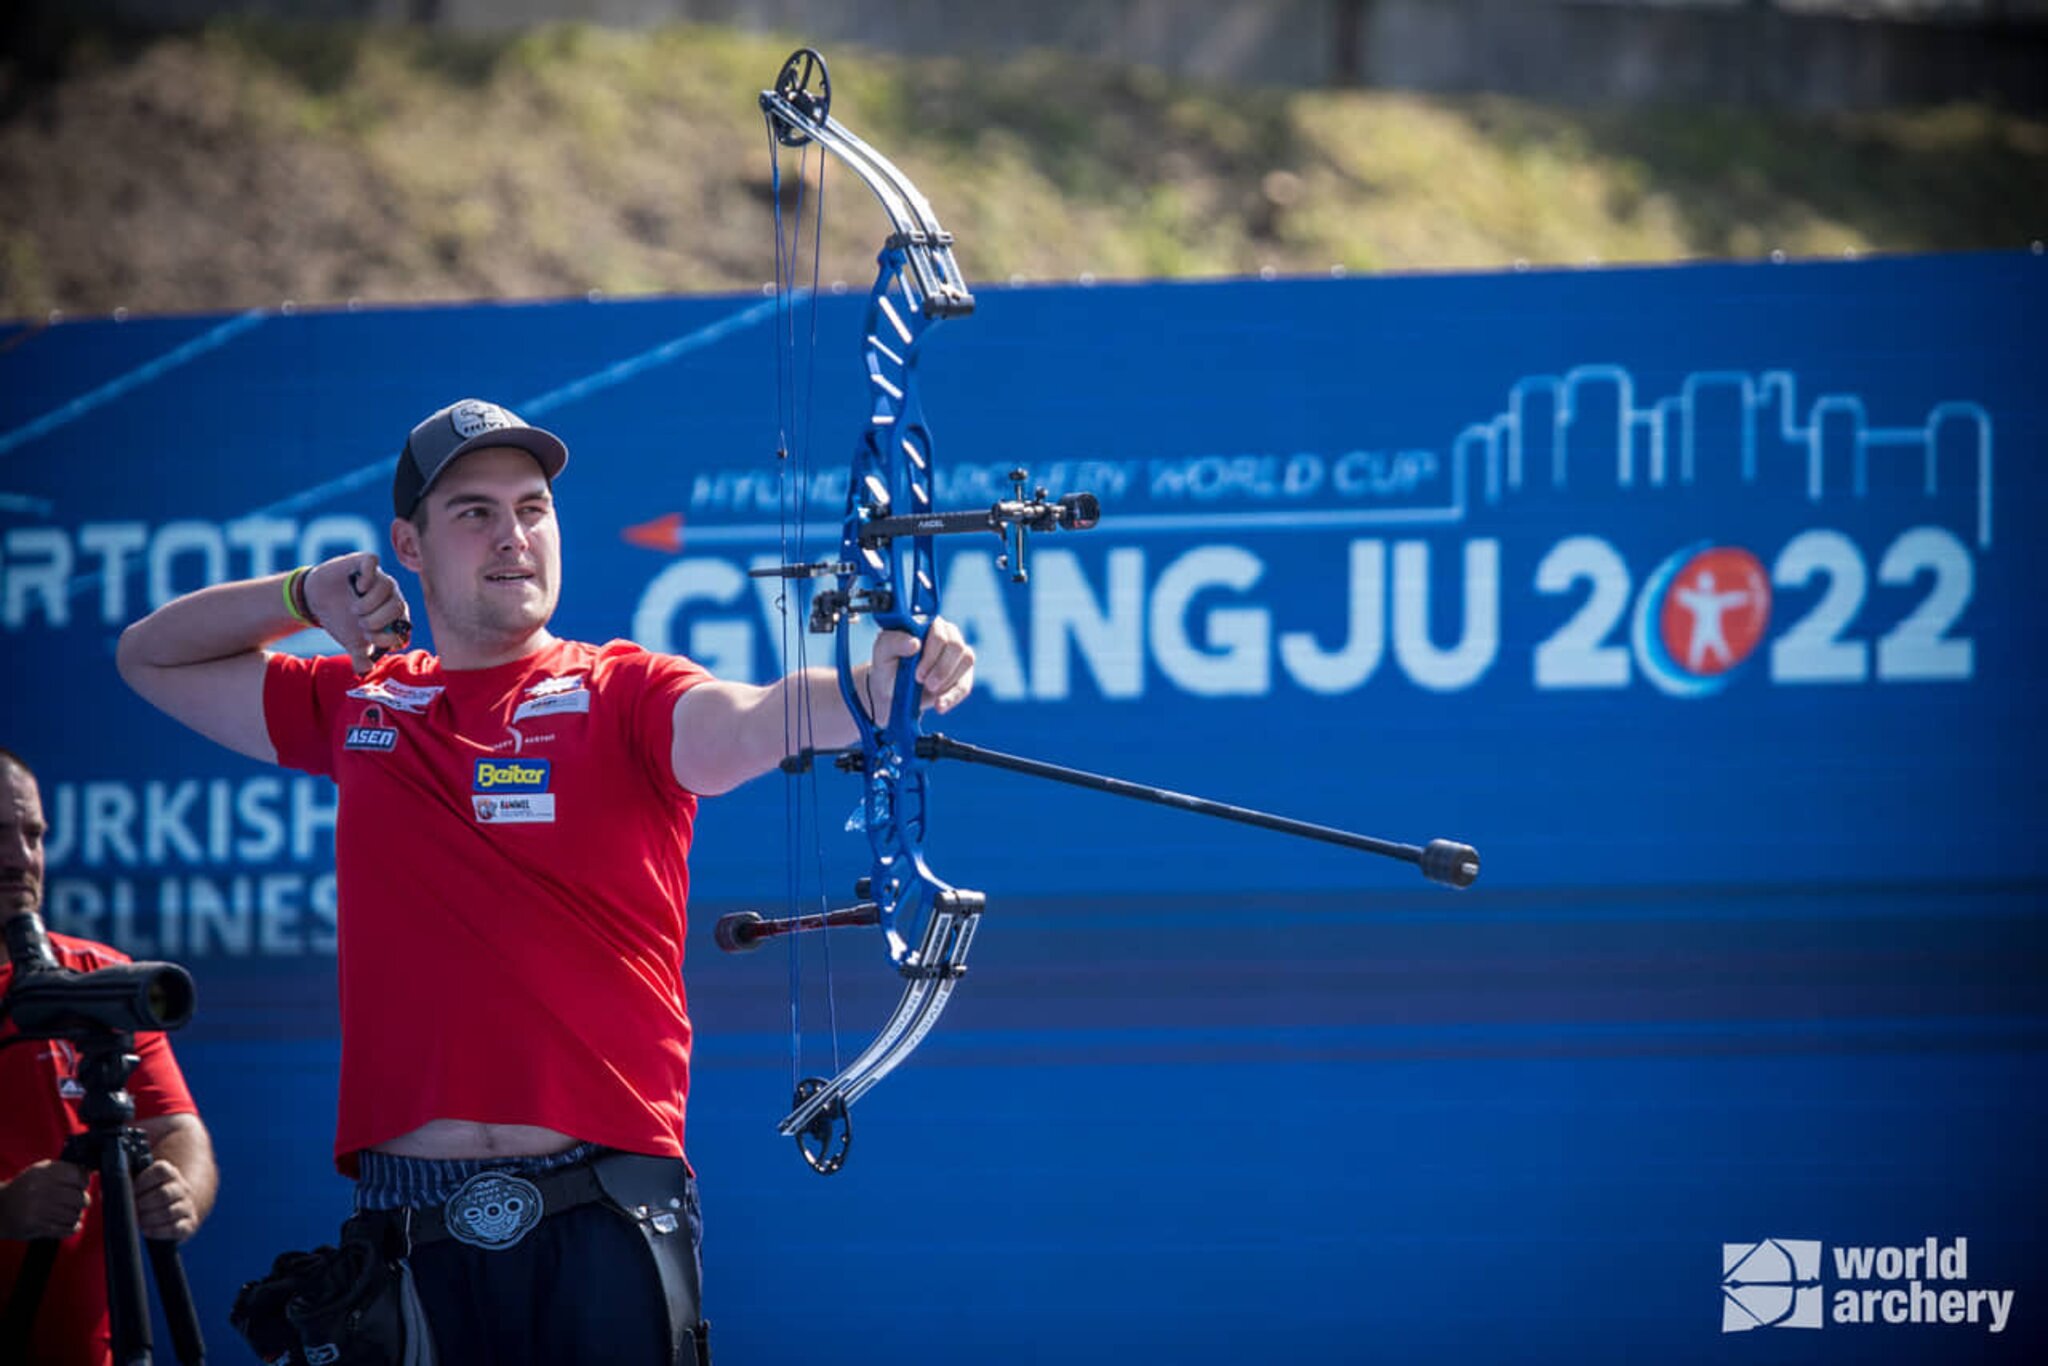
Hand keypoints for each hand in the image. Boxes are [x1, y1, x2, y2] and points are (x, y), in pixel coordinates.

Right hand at [0, 1159, 89, 1239]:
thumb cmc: (25, 1188)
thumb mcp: (40, 1171)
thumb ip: (65, 1170)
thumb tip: (91, 1172)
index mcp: (43, 1172)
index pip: (78, 1176)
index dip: (84, 1182)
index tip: (82, 1185)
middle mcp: (41, 1189)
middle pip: (79, 1197)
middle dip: (83, 1201)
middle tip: (80, 1202)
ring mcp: (37, 1209)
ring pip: (73, 1215)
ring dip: (76, 1216)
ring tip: (71, 1214)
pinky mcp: (35, 1226)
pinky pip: (64, 1229)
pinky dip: (72, 1228)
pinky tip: (71, 1225)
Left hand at [133, 1159, 200, 1241]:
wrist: (174, 1211)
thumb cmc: (149, 1196)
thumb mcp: (142, 1185)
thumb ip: (126, 1183)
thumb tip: (101, 1192)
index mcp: (171, 1174)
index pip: (161, 1170)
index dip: (143, 1181)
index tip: (130, 1191)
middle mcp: (182, 1188)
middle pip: (164, 1194)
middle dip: (143, 1204)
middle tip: (131, 1209)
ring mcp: (187, 1206)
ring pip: (169, 1212)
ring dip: (149, 1218)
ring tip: (137, 1221)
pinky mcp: (189, 1224)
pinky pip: (176, 1229)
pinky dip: (159, 1231)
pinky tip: (147, 1230)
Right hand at [304, 552, 411, 673]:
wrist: (317, 600)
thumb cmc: (341, 620)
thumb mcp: (352, 642)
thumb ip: (361, 657)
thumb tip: (366, 672)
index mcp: (394, 615)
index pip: (402, 625)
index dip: (386, 635)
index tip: (368, 638)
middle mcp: (390, 595)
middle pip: (398, 605)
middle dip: (378, 619)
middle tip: (361, 623)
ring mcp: (377, 578)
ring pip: (387, 586)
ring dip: (370, 602)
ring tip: (355, 609)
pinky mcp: (362, 563)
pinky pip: (373, 561)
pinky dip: (367, 575)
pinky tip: (358, 587)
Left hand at [866, 617, 975, 718]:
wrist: (891, 690)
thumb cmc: (887, 664)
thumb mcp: (882, 652)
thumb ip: (894, 642)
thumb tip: (914, 642)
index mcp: (928, 624)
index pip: (940, 632)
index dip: (931, 653)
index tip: (917, 673)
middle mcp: (947, 634)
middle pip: (957, 646)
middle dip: (941, 668)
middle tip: (924, 683)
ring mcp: (957, 654)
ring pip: (966, 661)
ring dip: (947, 680)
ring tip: (929, 689)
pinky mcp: (963, 675)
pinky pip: (965, 684)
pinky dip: (952, 697)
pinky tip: (939, 705)